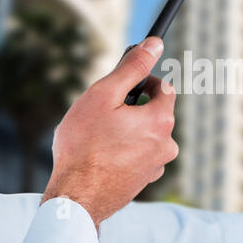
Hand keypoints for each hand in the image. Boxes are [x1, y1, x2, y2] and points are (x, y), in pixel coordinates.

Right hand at [40, 36, 177, 228]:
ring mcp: (156, 167)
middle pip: (154, 113)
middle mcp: (167, 145)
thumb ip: (131, 68)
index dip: (143, 81)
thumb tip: (154, 44)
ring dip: (126, 131)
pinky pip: (137, 156)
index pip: (164, 88)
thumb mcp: (104, 95)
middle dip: (131, 109)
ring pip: (144, 136)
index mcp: (161, 120)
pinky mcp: (143, 182)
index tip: (124, 85)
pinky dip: (122, 152)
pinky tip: (99, 157)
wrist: (76, 197)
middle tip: (102, 114)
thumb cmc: (84, 145)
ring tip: (97, 138)